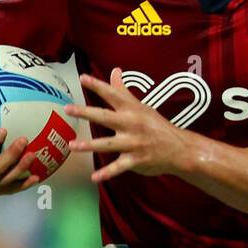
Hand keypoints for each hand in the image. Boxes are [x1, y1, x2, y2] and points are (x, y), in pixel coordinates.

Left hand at [64, 69, 188, 182]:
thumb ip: (123, 91)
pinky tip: (94, 177)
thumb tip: (114, 70)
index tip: (82, 78)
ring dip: (89, 145)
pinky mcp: (135, 160)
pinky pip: (118, 168)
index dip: (97, 86)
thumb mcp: (141, 106)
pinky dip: (107, 173)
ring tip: (72, 145)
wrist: (179, 149)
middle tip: (68, 109)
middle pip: (105, 117)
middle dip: (86, 113)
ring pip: (107, 144)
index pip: (112, 94)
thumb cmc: (157, 126)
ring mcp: (133, 143)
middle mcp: (131, 125)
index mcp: (132, 110)